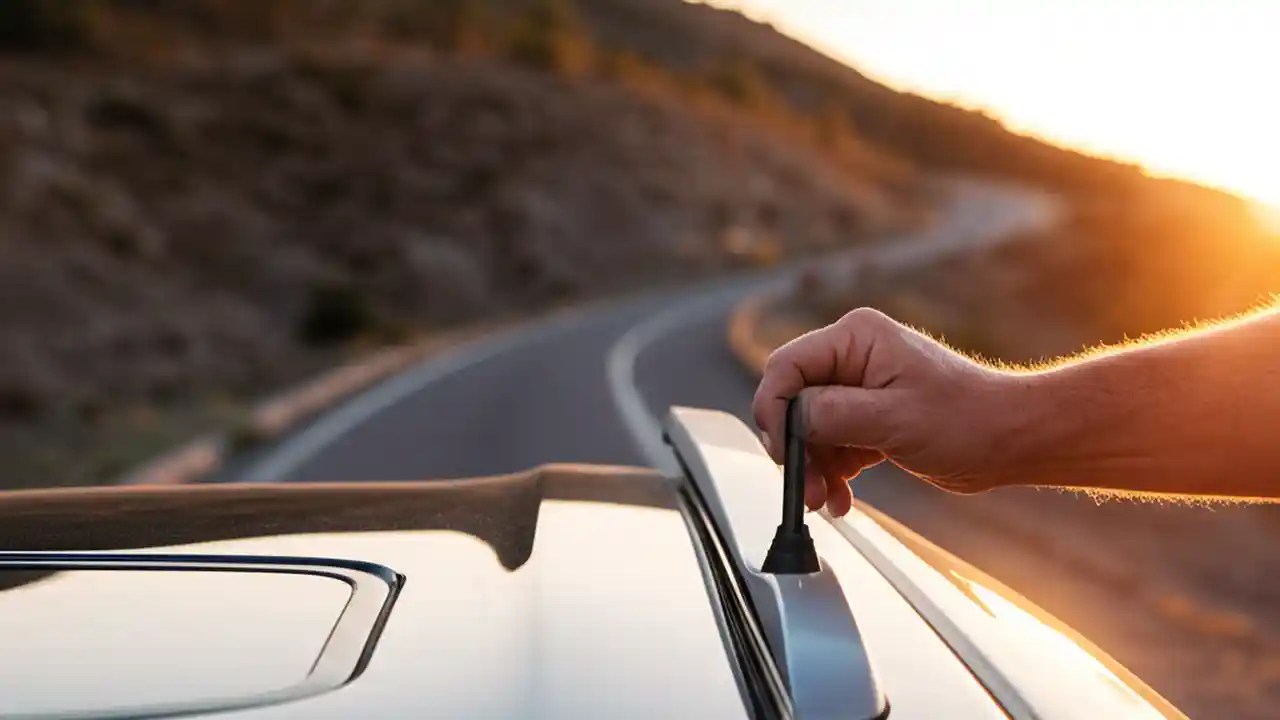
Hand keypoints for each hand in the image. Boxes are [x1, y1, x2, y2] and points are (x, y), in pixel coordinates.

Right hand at [752, 308, 1020, 515]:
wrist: (1011, 440)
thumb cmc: (968, 419)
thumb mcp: (893, 418)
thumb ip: (832, 415)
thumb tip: (789, 419)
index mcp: (855, 338)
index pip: (786, 367)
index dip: (774, 410)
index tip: (780, 451)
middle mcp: (852, 357)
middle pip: (795, 403)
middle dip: (796, 449)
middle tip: (806, 488)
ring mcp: (860, 387)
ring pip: (810, 430)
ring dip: (814, 469)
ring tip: (827, 500)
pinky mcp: (868, 416)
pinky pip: (832, 444)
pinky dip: (832, 473)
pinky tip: (841, 497)